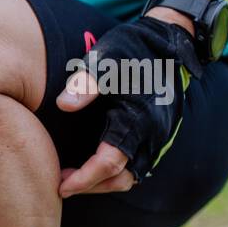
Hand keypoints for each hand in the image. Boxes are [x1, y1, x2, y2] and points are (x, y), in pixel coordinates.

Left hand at [56, 13, 202, 197]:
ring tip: (73, 175)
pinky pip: (137, 164)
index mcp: (137, 120)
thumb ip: (85, 83)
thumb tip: (64, 105)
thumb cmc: (132, 49)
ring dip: (103, 181)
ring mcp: (157, 137)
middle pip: (120, 178)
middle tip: (61, 182)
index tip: (60, 185)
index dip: (84, 178)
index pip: (108, 163)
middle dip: (90, 185)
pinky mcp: (156, 134)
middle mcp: (151, 134)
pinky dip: (115, 171)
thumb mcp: (105, 59)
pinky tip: (92, 162)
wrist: (167, 41)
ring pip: (131, 175)